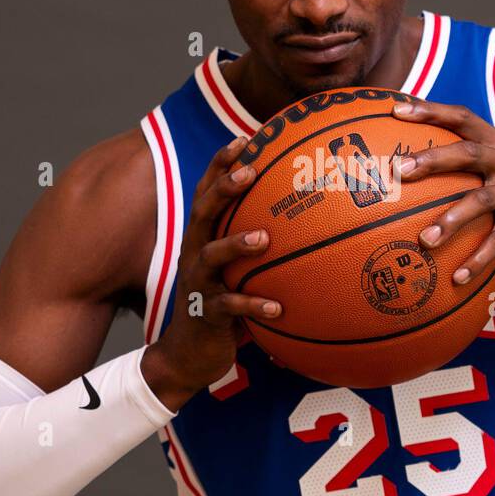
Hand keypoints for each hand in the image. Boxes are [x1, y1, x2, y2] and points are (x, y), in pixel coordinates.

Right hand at [140, 136, 280, 408]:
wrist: (187, 356)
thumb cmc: (222, 307)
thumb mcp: (237, 272)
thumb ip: (259, 247)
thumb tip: (307, 222)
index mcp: (203, 239)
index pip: (207, 193)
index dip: (221, 164)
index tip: (244, 139)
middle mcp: (195, 254)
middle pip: (203, 212)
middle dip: (224, 188)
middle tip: (248, 172)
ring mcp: (198, 283)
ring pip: (212, 256)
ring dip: (237, 244)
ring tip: (263, 239)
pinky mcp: (205, 314)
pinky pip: (229, 307)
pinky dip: (253, 305)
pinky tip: (278, 308)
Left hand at [390, 100, 494, 283]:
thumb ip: (477, 165)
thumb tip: (425, 171)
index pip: (462, 118)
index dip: (430, 111)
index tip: (396, 110)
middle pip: (466, 152)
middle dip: (431, 159)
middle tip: (399, 171)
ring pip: (479, 201)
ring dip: (449, 221)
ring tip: (423, 241)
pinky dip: (477, 260)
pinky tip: (456, 278)